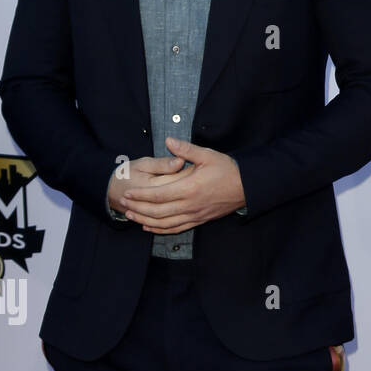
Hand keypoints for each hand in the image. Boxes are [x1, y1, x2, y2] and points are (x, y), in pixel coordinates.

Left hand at [120, 137, 245, 234]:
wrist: (247, 187)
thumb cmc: (228, 170)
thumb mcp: (208, 155)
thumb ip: (186, 150)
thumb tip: (169, 141)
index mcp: (190, 188)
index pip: (159, 194)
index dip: (141, 195)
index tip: (128, 192)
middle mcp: (190, 205)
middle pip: (157, 211)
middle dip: (138, 208)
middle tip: (124, 203)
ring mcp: (194, 215)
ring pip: (164, 223)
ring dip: (145, 220)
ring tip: (131, 215)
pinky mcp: (199, 220)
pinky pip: (176, 228)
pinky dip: (160, 229)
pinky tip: (149, 226)